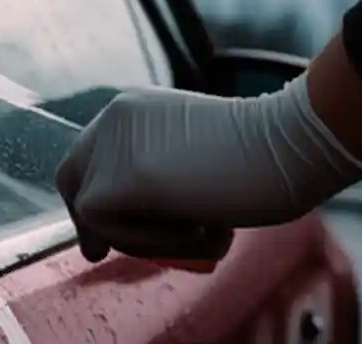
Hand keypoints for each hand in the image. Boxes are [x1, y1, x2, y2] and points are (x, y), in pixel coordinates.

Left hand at [55, 73, 361, 262]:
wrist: (290, 143)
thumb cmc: (264, 157)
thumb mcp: (194, 158)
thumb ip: (160, 177)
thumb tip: (132, 224)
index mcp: (132, 108)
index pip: (88, 156)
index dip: (88, 196)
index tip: (100, 233)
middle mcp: (114, 118)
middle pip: (71, 178)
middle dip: (86, 221)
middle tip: (99, 253)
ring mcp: (114, 145)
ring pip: (95, 213)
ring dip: (144, 237)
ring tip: (205, 227)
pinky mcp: (119, 177)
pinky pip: (110, 229)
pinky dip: (153, 242)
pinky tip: (199, 226)